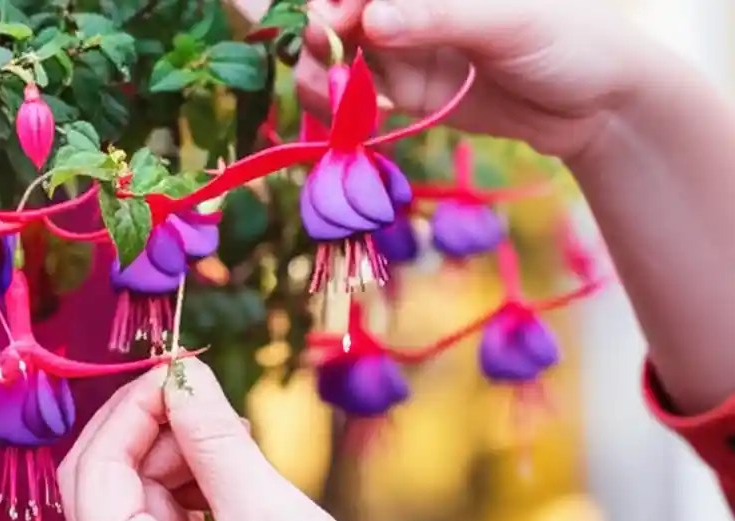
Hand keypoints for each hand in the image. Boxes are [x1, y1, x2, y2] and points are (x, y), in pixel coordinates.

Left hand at [58, 359, 414, 520]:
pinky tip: (234, 476)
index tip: (182, 366)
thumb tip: (184, 374)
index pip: (97, 463)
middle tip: (208, 402)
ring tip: (237, 443)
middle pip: (102, 481)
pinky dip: (191, 493)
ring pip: (135, 500)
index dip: (135, 406)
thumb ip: (213, 436)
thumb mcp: (264, 510)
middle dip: (149, 432)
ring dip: (175, 459)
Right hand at [277, 0, 652, 159]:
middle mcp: (410, 3)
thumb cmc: (571, 42)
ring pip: (334, 52)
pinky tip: (340, 115)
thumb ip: (437, 17)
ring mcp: (403, 44)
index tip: (327, 22)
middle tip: (319, 63)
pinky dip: (334, 104)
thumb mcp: (510, 22)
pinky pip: (353, 92)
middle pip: (336, 12)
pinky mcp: (403, 89)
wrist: (599, 108)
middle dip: (315, 35)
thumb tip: (371, 19)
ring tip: (324, 97)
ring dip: (315, 73)